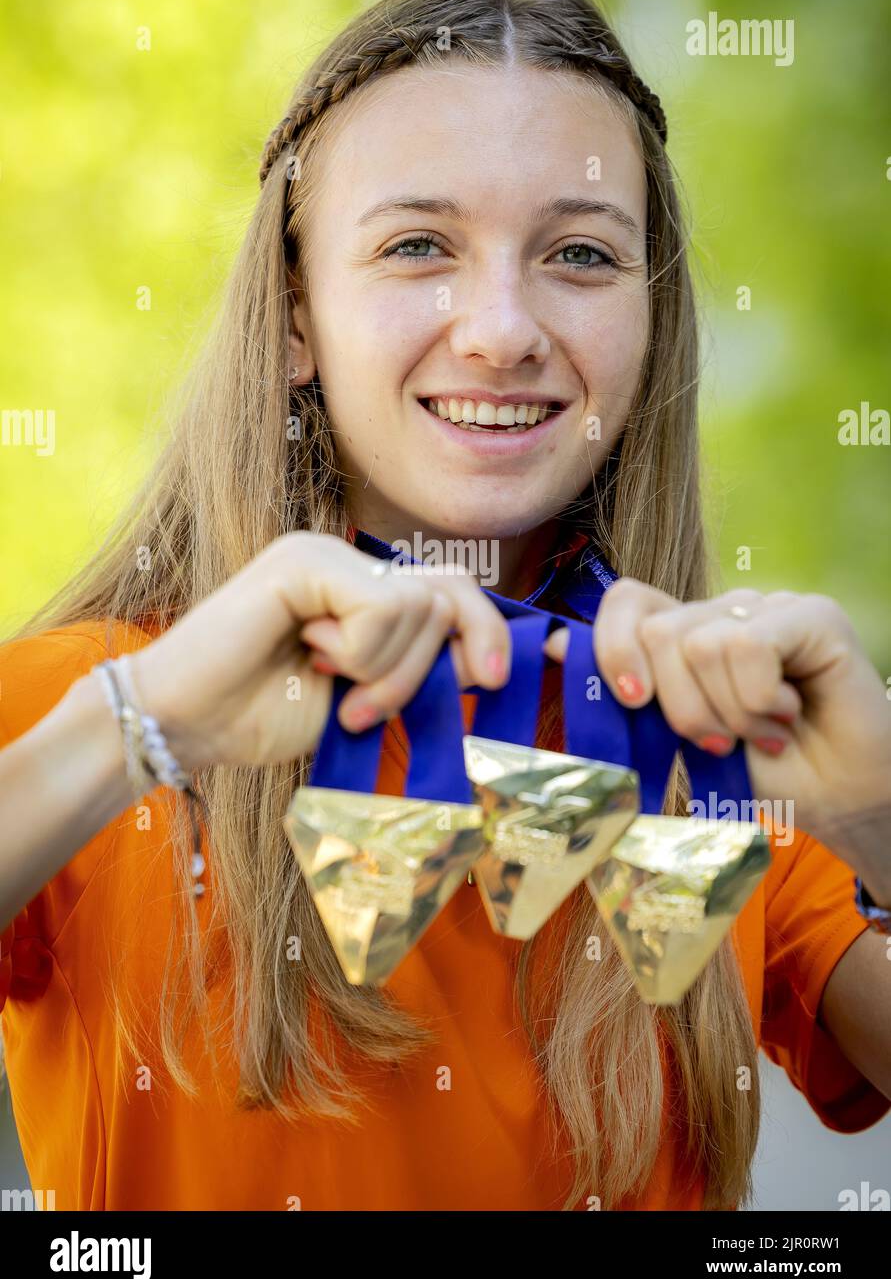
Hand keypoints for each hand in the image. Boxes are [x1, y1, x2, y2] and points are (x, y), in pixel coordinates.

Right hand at [128, 532, 511, 770]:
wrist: (185, 724)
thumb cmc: (264, 714)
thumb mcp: (363, 699)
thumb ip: (419, 673)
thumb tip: (492, 665)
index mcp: (363, 589)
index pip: (453, 593)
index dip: (497, 627)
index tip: (554, 656)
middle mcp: (349, 561)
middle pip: (448, 602)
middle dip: (421, 674)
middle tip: (365, 710)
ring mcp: (325, 554)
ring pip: (420, 610)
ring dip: (385, 674)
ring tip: (330, 686)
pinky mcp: (304, 563)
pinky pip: (383, 608)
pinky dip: (358, 653)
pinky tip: (309, 655)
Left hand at [547, 582, 890, 852]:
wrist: (840, 801)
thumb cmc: (762, 771)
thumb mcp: (680, 735)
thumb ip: (628, 688)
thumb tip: (553, 643)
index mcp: (687, 633)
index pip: (628, 601)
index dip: (612, 646)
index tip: (632, 701)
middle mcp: (723, 611)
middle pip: (656, 631)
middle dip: (678, 706)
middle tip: (719, 738)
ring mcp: (768, 607)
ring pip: (698, 643)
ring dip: (726, 711)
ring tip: (761, 730)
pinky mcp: (811, 615)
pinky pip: (746, 645)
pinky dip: (757, 698)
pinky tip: (786, 714)